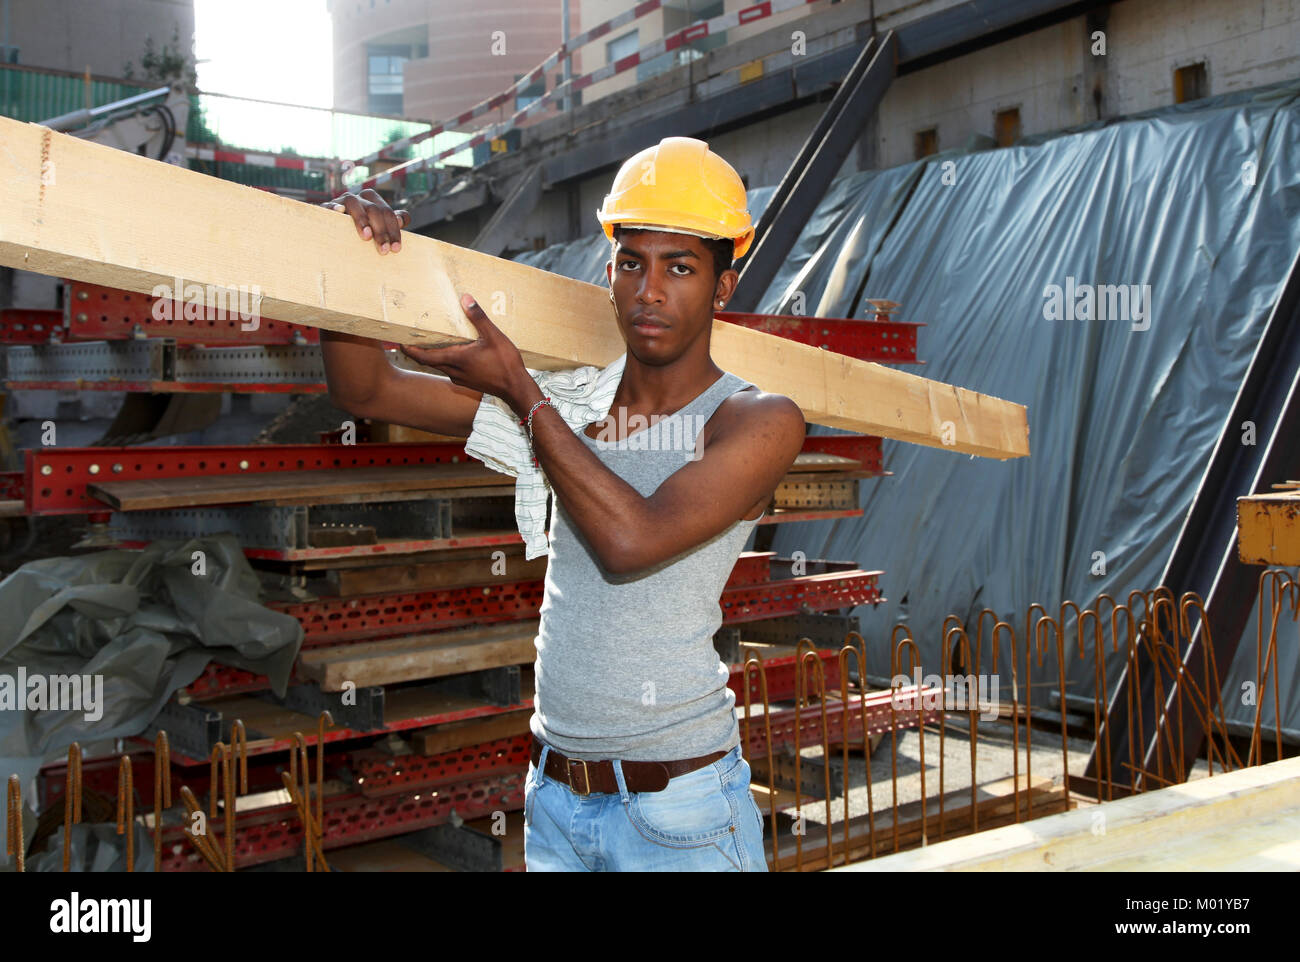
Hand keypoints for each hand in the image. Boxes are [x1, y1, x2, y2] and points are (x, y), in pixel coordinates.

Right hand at [322, 188, 409, 254]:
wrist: (333, 230)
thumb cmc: (361, 232)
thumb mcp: (378, 229)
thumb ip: (391, 224)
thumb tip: (401, 219)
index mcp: (374, 201)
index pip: (388, 213)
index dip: (394, 230)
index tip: (396, 249)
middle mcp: (360, 199)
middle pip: (374, 210)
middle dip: (381, 231)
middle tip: (384, 250)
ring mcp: (343, 201)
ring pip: (354, 204)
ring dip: (362, 219)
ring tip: (366, 236)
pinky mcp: (326, 208)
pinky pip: (329, 205)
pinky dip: (334, 207)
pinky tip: (338, 212)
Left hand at [400, 294, 534, 410]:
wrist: (516, 389)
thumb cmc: (505, 364)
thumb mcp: (494, 336)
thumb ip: (478, 317)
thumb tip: (465, 298)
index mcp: (456, 359)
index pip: (424, 356)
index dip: (410, 349)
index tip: (400, 341)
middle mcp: (454, 371)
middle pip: (428, 361)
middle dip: (419, 350)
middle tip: (412, 337)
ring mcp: (460, 379)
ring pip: (439, 366)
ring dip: (432, 356)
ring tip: (432, 342)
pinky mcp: (468, 382)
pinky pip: (450, 371)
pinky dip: (446, 361)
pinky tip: (455, 354)